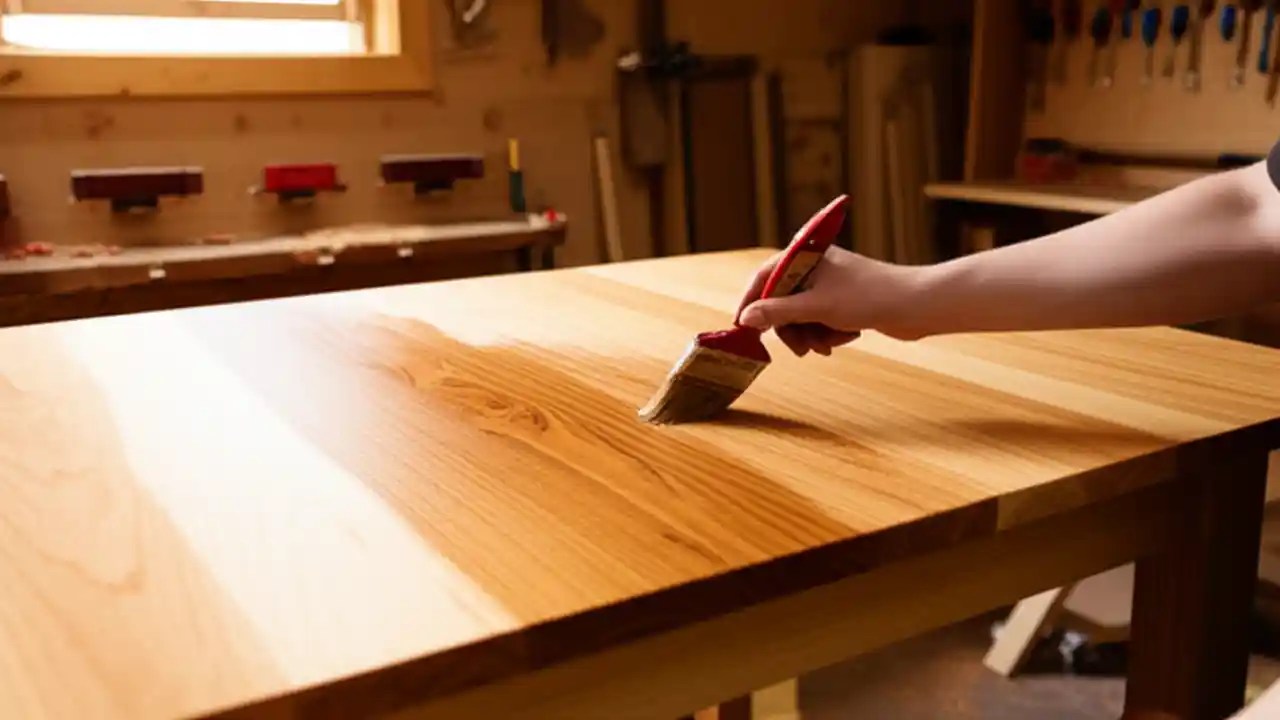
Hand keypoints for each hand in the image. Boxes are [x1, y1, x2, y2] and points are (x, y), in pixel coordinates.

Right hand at [735, 246, 924, 355]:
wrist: (915, 305)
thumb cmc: (867, 297)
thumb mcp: (816, 307)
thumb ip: (777, 312)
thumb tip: (746, 318)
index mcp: (804, 256)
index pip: (763, 276)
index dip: (750, 303)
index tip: (742, 328)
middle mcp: (814, 266)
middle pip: (781, 301)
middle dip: (791, 328)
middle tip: (800, 349)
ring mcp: (829, 284)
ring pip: (801, 316)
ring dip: (811, 335)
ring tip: (826, 346)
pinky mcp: (843, 301)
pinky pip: (820, 321)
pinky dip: (828, 333)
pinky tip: (846, 336)